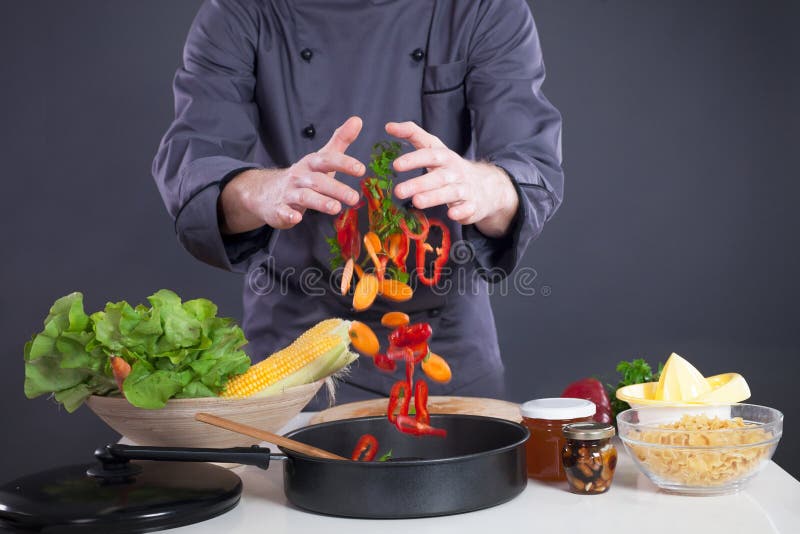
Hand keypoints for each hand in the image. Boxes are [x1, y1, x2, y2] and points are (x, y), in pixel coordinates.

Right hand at [219, 116, 365, 232]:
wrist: (268, 190)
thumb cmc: (304, 175)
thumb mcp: (321, 157)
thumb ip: (340, 141)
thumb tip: (357, 120)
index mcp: (311, 164)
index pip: (327, 160)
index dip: (343, 163)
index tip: (361, 169)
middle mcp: (300, 177)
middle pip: (318, 181)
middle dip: (336, 189)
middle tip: (354, 198)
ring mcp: (289, 193)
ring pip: (304, 197)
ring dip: (319, 202)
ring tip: (336, 208)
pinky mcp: (279, 209)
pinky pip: (283, 212)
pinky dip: (288, 215)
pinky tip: (296, 219)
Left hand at [387, 121, 518, 237]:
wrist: (485, 185)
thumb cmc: (451, 167)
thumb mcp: (435, 149)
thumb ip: (414, 136)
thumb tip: (389, 126)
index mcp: (445, 157)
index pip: (430, 154)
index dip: (414, 158)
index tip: (396, 164)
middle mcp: (455, 172)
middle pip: (438, 176)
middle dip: (418, 184)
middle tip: (399, 191)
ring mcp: (465, 189)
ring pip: (451, 192)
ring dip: (434, 197)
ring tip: (417, 201)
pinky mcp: (472, 206)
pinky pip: (468, 208)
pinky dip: (461, 211)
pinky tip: (451, 215)